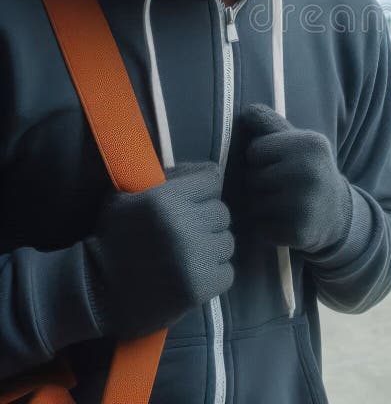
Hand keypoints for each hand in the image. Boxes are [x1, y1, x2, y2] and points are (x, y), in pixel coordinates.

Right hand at [84, 163, 234, 339]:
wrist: (92, 293)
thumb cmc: (112, 240)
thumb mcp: (127, 197)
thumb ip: (164, 180)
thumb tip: (201, 169)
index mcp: (166, 199)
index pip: (212, 181)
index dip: (203, 192)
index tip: (192, 203)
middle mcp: (184, 225)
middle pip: (221, 213)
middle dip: (206, 222)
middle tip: (187, 234)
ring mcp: (194, 258)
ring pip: (226, 242)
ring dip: (211, 249)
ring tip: (189, 256)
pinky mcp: (200, 287)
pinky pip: (226, 273)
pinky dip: (213, 275)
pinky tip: (192, 276)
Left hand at [239, 104, 351, 253]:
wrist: (338, 213)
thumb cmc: (308, 170)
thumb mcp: (297, 141)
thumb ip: (269, 125)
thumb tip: (246, 110)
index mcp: (309, 144)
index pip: (255, 150)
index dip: (261, 158)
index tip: (280, 163)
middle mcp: (308, 171)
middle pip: (252, 177)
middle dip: (260, 183)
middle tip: (283, 186)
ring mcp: (304, 203)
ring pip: (253, 204)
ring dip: (262, 206)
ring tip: (284, 203)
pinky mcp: (298, 231)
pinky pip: (260, 228)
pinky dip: (267, 228)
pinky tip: (286, 221)